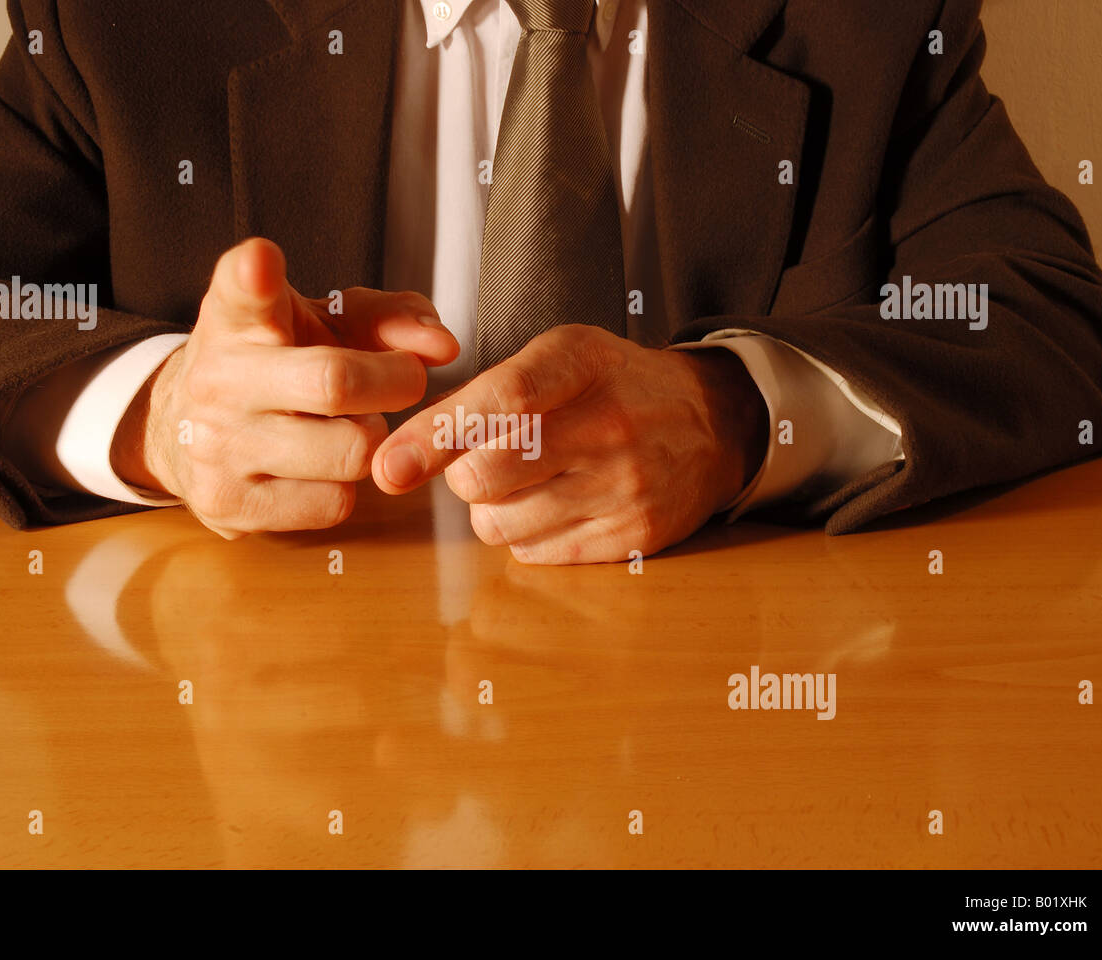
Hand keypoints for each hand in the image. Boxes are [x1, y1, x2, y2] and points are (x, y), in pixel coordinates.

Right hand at [111, 238, 457, 537]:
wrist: (185, 428)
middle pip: (334, 382)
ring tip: (344, 426)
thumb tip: (442, 346)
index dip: (254, 274)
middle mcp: (218, 378)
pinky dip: (345, 488)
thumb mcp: (325, 323)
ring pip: (349, 453)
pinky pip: (333, 504)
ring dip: (369, 441)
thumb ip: (391, 318)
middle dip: (393, 382)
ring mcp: (218, 446)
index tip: (261, 262)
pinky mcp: (228, 504)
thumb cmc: (280, 363)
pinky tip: (319, 468)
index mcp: (237, 317)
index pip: (241, 289)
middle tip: (402, 379)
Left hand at [371, 325, 766, 563]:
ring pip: (502, 523)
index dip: (436, 436)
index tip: (389, 466)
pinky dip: (529, 534)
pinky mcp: (632, 535)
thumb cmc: (616, 387)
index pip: (502, 400)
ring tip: (528, 482)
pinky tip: (559, 504)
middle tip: (486, 461)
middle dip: (465, 475)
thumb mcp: (563, 357)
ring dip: (494, 509)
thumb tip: (403, 453)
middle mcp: (609, 424)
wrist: (711, 425)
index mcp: (583, 362)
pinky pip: (536, 553)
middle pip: (488, 474)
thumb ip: (487, 394)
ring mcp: (625, 486)